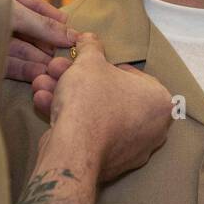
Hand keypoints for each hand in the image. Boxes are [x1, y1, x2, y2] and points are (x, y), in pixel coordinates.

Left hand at [7, 0, 77, 81]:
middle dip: (50, 44)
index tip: (73, 34)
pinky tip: (41, 74)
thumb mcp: (13, 12)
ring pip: (23, 51)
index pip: (36, 7)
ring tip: (57, 68)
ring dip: (41, 60)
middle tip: (69, 57)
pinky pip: (11, 65)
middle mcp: (1, 19)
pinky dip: (27, 70)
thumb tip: (71, 35)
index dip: (55, 19)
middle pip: (32, 32)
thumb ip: (42, 24)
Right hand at [35, 33, 172, 183]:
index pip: (131, 74)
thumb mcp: (89, 62)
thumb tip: (88, 38)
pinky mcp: (110, 165)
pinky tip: (43, 104)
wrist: (74, 152)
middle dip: (77, 80)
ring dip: (67, 97)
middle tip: (56, 70)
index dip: (101, 65)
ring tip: (43, 84)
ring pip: (97, 114)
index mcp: (160, 101)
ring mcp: (133, 150)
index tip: (81, 62)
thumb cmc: (90, 100)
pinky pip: (91, 134)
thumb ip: (91, 47)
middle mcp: (153, 128)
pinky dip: (70, 119)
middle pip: (110, 94)